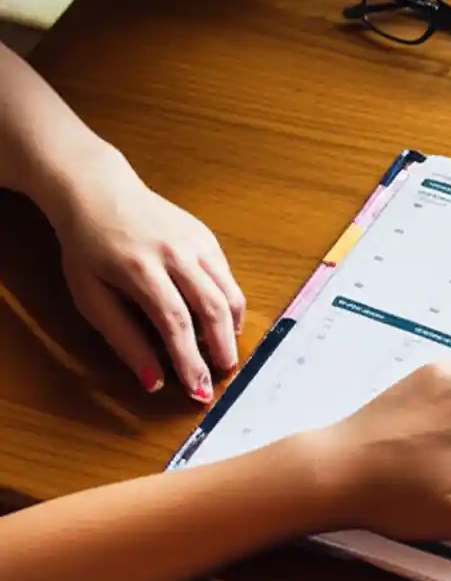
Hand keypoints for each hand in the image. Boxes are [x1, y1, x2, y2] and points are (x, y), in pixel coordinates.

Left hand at [48, 147, 244, 401]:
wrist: (98, 191)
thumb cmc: (88, 247)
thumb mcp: (90, 296)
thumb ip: (123, 339)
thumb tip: (153, 380)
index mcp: (141, 269)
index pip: (176, 323)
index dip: (190, 361)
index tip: (197, 389)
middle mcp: (175, 253)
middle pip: (212, 308)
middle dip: (221, 348)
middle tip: (222, 375)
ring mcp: (196, 241)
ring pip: (229, 293)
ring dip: (232, 329)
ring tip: (224, 351)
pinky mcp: (207, 237)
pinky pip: (227, 278)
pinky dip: (230, 306)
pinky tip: (221, 322)